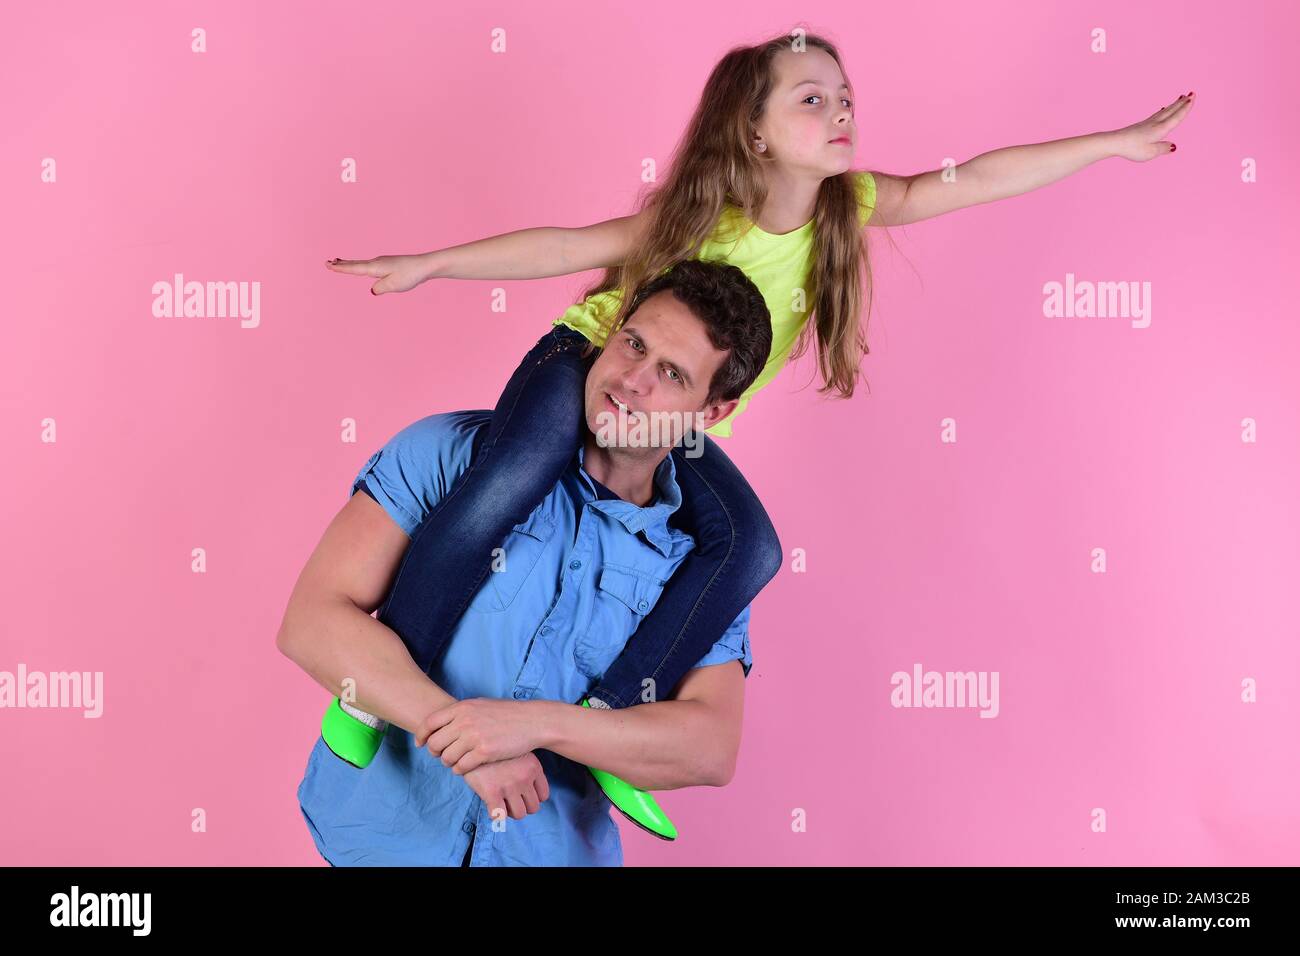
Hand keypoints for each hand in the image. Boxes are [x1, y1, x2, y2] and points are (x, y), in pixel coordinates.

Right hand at [323, 253, 432, 294]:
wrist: (424, 266)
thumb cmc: (410, 275)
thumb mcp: (393, 285)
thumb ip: (380, 288)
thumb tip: (373, 290)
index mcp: (375, 267)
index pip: (354, 268)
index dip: (341, 268)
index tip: (328, 265)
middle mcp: (376, 263)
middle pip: (355, 264)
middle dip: (341, 264)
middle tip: (328, 262)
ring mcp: (382, 262)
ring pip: (362, 264)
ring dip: (349, 264)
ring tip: (339, 263)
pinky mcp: (388, 265)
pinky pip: (370, 266)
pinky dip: (361, 266)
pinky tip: (362, 268)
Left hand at [416, 698, 539, 774]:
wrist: (531, 721)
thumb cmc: (507, 714)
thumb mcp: (480, 705)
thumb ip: (460, 713)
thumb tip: (440, 723)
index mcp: (462, 707)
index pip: (429, 723)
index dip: (421, 735)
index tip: (420, 744)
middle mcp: (465, 721)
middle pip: (435, 743)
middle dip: (435, 752)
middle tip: (442, 756)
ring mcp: (474, 737)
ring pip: (446, 758)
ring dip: (448, 763)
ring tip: (456, 762)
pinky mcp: (484, 752)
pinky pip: (461, 767)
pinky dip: (460, 770)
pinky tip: (466, 768)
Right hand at [462, 751, 550, 820]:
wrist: (472, 741)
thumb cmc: (494, 749)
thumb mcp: (517, 752)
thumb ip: (525, 768)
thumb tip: (529, 791)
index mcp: (534, 767)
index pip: (543, 796)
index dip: (532, 798)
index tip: (521, 794)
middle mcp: (525, 776)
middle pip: (533, 808)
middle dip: (521, 806)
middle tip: (510, 800)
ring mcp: (510, 785)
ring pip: (519, 814)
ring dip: (509, 812)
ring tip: (500, 802)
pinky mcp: (492, 792)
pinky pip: (499, 816)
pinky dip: (495, 814)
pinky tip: (490, 803)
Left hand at [1108, 92, 1195, 161]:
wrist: (1114, 142)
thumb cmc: (1132, 148)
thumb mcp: (1150, 152)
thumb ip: (1163, 149)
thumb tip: (1173, 146)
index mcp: (1160, 129)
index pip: (1176, 117)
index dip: (1185, 108)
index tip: (1193, 97)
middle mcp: (1155, 123)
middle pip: (1172, 111)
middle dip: (1182, 103)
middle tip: (1192, 93)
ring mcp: (1148, 123)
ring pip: (1165, 111)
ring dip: (1174, 105)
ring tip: (1181, 97)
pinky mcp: (1141, 125)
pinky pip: (1157, 115)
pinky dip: (1164, 111)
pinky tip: (1163, 110)